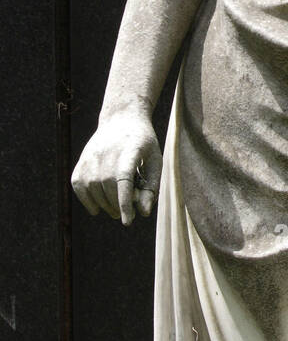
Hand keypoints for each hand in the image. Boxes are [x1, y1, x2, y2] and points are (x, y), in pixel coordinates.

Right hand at [71, 109, 161, 225]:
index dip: (124, 202)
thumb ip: (151, 187)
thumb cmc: (143, 144)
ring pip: (93, 189)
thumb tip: (143, 213)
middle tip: (127, 212)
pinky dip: (87, 200)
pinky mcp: (81, 161)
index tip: (127, 221)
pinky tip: (98, 207)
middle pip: (108, 186)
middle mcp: (107, 151)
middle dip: (117, 205)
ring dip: (105, 205)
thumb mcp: (155, 161)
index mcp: (130, 148)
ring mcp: (91, 155)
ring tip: (116, 206)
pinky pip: (79, 186)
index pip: (123, 179)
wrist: (122, 118)